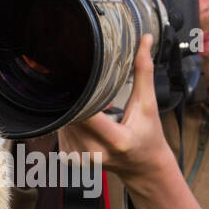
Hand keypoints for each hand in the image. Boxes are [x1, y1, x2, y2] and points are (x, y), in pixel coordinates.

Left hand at [56, 30, 174, 192]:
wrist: (143, 168)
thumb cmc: (148, 136)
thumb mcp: (148, 105)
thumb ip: (144, 72)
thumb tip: (145, 40)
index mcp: (116, 140)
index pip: (86, 115)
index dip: (82, 96)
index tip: (84, 82)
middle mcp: (95, 151)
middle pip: (71, 115)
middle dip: (79, 100)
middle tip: (95, 95)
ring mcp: (80, 157)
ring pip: (63, 121)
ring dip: (74, 109)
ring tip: (95, 110)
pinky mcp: (71, 158)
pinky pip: (59, 130)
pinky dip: (70, 121)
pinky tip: (85, 122)